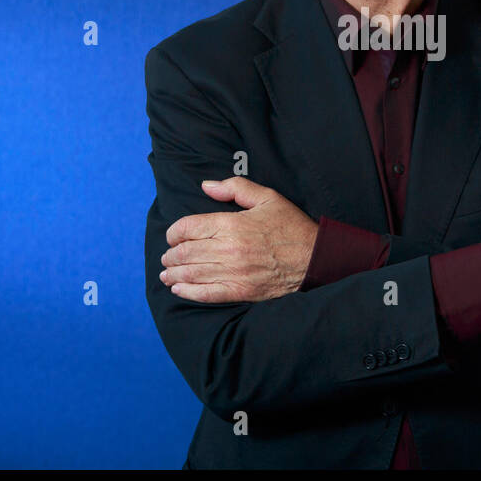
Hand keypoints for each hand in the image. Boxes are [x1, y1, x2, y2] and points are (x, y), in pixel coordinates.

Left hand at [158, 177, 318, 302]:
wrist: (314, 258)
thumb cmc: (291, 226)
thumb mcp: (267, 197)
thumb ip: (235, 187)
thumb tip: (206, 186)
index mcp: (232, 224)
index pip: (188, 227)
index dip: (174, 232)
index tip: (172, 236)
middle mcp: (229, 249)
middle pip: (186, 252)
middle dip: (171, 255)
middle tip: (167, 257)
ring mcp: (233, 273)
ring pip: (192, 274)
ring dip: (173, 274)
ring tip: (166, 274)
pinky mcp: (240, 291)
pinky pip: (206, 294)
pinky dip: (188, 292)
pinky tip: (179, 290)